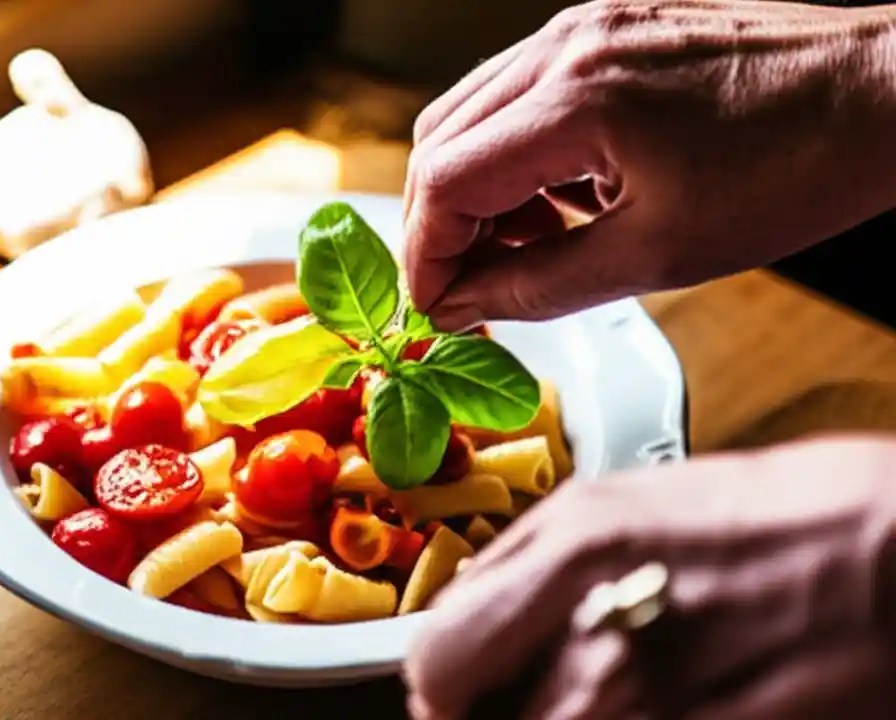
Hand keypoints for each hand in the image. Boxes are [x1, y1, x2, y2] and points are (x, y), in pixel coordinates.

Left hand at [402, 434, 895, 719]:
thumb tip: (464, 612)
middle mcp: (606, 639)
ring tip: (621, 691)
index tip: (454, 692)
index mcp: (572, 554)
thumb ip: (523, 562)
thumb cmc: (777, 516)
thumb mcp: (622, 503)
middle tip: (542, 692)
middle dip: (508, 711)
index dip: (439, 687)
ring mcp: (659, 708)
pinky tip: (670, 704)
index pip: (439, 663)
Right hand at [404, 0, 895, 327]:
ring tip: (525, 250)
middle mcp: (565, 46)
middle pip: (438, 142)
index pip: (444, 180)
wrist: (885, 92)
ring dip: (475, 193)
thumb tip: (465, 306)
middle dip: (440, 227)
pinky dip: (515, 157)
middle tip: (469, 288)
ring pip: (470, 116)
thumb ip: (540, 286)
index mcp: (576, 98)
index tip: (436, 308)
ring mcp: (582, 29)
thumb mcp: (660, 253)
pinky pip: (518, 95)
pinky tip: (562, 200)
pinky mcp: (604, 30)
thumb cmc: (798, 166)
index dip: (426, 256)